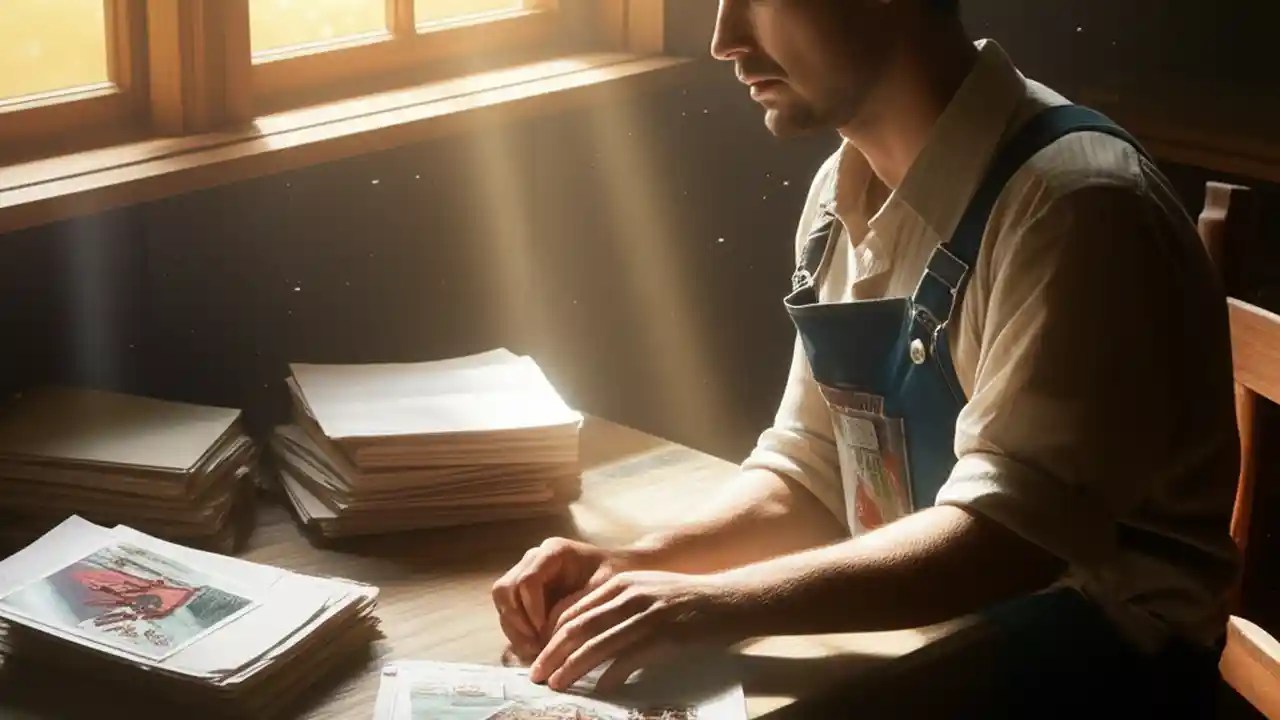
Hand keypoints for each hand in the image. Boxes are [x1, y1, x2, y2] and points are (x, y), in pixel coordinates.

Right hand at [492, 538, 629, 663]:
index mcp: (554, 552)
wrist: (621, 568)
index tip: (544, 634)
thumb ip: (579, 606)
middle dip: (517, 622)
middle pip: (505, 589)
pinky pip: (508, 609)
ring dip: (514, 628)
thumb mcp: (605, 588)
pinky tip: (534, 647)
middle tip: (536, 647)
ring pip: (502, 600)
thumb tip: (551, 633)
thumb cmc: (616, 576)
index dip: (531, 611)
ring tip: (535, 650)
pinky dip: (516, 630)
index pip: (527, 581)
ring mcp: (526, 571)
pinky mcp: (524, 589)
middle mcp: (534, 558)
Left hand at [528, 570, 738, 691]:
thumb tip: (583, 634)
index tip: (538, 654)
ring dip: (571, 668)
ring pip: (596, 644)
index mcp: (619, 583)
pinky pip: (627, 659)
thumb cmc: (686, 598)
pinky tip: (599, 688)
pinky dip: (609, 675)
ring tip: (556, 684)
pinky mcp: (664, 635)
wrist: (729, 599)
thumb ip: (615, 605)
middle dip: (551, 653)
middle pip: (577, 627)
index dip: (550, 635)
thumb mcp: (645, 590)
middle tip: (535, 674)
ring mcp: (645, 615)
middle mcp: (628, 595)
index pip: (573, 610)